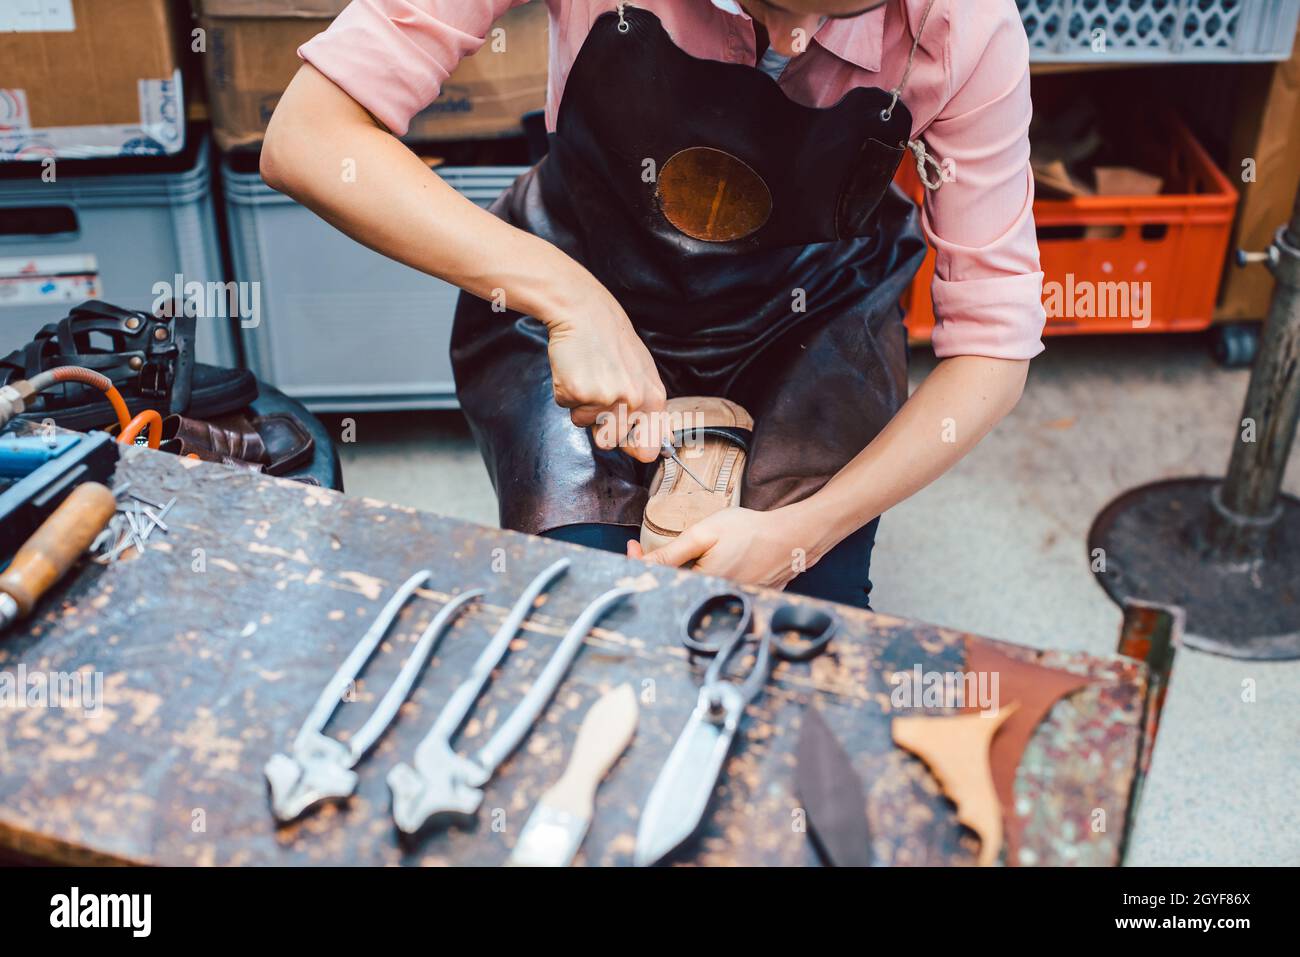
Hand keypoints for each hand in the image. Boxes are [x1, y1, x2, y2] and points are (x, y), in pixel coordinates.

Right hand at [542, 280, 666, 463]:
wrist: (585, 312)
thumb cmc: (611, 342)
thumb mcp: (642, 374)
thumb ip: (648, 409)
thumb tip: (656, 447)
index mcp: (653, 398)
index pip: (647, 449)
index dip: (630, 447)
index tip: (621, 435)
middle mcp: (634, 401)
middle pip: (609, 442)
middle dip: (598, 423)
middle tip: (599, 390)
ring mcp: (606, 398)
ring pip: (585, 424)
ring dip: (581, 405)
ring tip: (588, 375)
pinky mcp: (579, 393)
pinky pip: (566, 408)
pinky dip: (566, 391)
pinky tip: (575, 369)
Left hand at [630, 506, 821, 589]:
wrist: (792, 537)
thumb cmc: (750, 530)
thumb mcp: (705, 533)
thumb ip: (672, 552)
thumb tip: (642, 564)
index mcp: (701, 584)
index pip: (660, 579)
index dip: (640, 563)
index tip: (631, 547)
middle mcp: (714, 599)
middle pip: (676, 588)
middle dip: (660, 568)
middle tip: (648, 548)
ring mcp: (730, 603)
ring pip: (694, 591)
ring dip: (682, 574)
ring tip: (684, 557)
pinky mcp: (743, 601)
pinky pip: (714, 593)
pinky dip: (704, 579)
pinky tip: (711, 564)